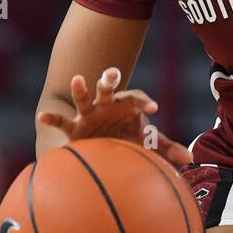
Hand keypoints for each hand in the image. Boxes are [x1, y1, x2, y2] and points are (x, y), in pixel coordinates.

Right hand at [38, 68, 192, 166]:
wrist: (102, 143)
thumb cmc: (127, 138)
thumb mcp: (145, 142)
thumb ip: (165, 147)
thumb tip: (190, 160)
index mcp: (126, 106)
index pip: (136, 98)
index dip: (144, 102)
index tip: (154, 109)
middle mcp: (107, 105)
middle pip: (108, 89)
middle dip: (109, 80)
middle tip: (112, 72)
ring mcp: (89, 114)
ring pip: (84, 98)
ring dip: (81, 89)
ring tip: (78, 78)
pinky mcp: (75, 127)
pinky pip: (62, 121)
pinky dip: (52, 118)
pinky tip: (42, 114)